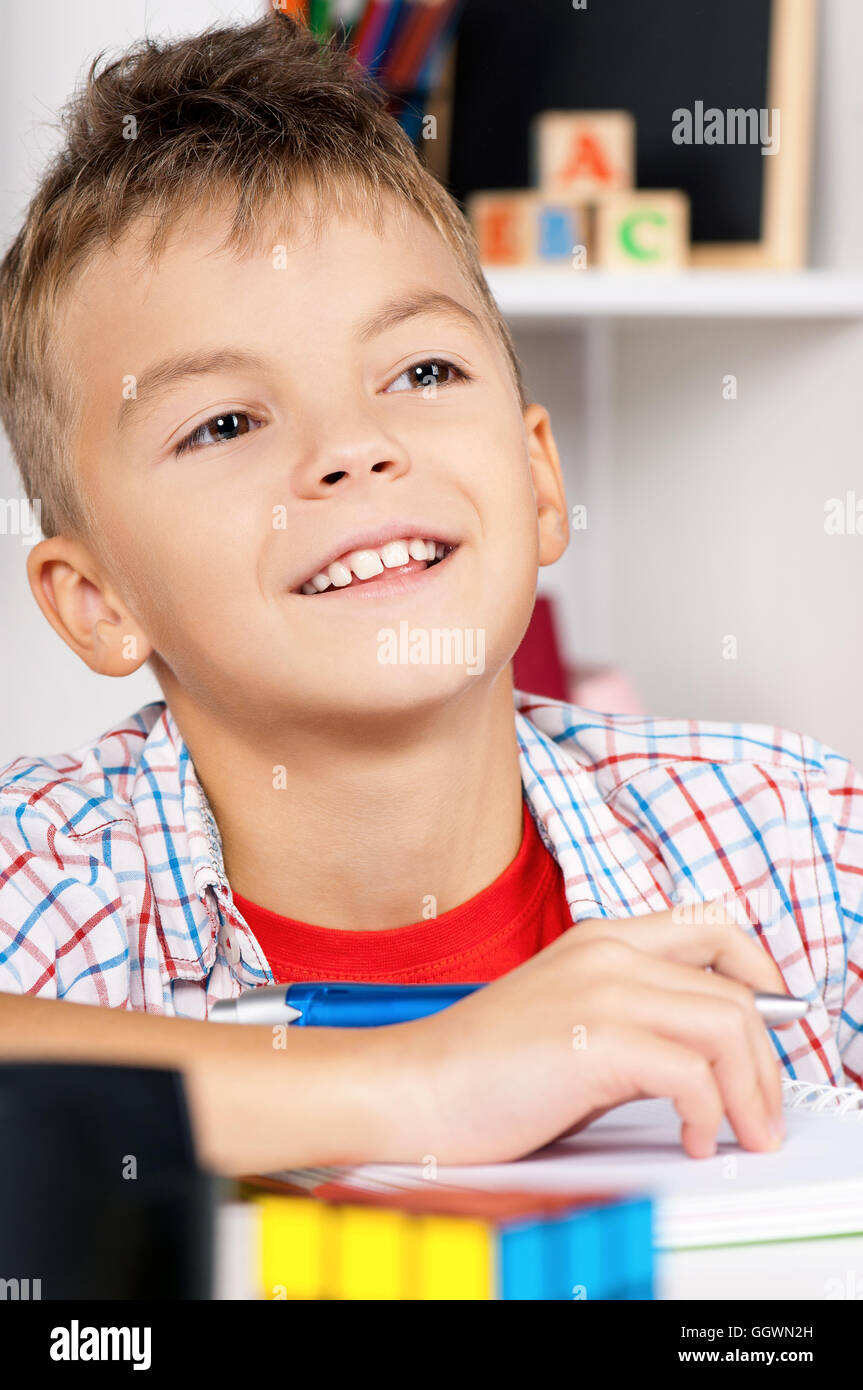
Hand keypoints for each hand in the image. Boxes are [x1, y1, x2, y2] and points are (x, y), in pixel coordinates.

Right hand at [391, 906, 789, 1164]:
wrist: (410, 1087)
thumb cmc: (478, 1066)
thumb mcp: (567, 1019)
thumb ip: (631, 1016)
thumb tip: (703, 1054)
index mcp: (600, 939)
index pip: (714, 928)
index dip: (761, 973)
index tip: (771, 1027)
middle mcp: (607, 951)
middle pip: (735, 986)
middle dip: (766, 1058)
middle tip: (762, 1108)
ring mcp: (601, 989)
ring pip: (728, 1023)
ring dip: (751, 1090)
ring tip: (739, 1132)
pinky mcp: (594, 1040)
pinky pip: (692, 1073)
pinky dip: (709, 1115)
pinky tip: (691, 1138)